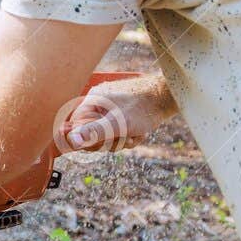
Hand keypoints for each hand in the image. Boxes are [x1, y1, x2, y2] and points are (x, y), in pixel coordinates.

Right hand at [58, 73, 177, 152]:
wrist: (167, 98)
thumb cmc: (143, 108)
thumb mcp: (118, 123)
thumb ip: (94, 132)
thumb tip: (73, 141)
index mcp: (92, 100)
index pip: (76, 127)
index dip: (87, 140)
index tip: (102, 143)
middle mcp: (98, 103)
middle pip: (91, 134)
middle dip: (109, 142)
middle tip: (122, 138)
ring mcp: (110, 108)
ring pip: (106, 136)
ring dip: (121, 141)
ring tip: (134, 135)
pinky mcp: (121, 113)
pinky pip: (117, 132)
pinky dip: (128, 137)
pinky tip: (138, 133)